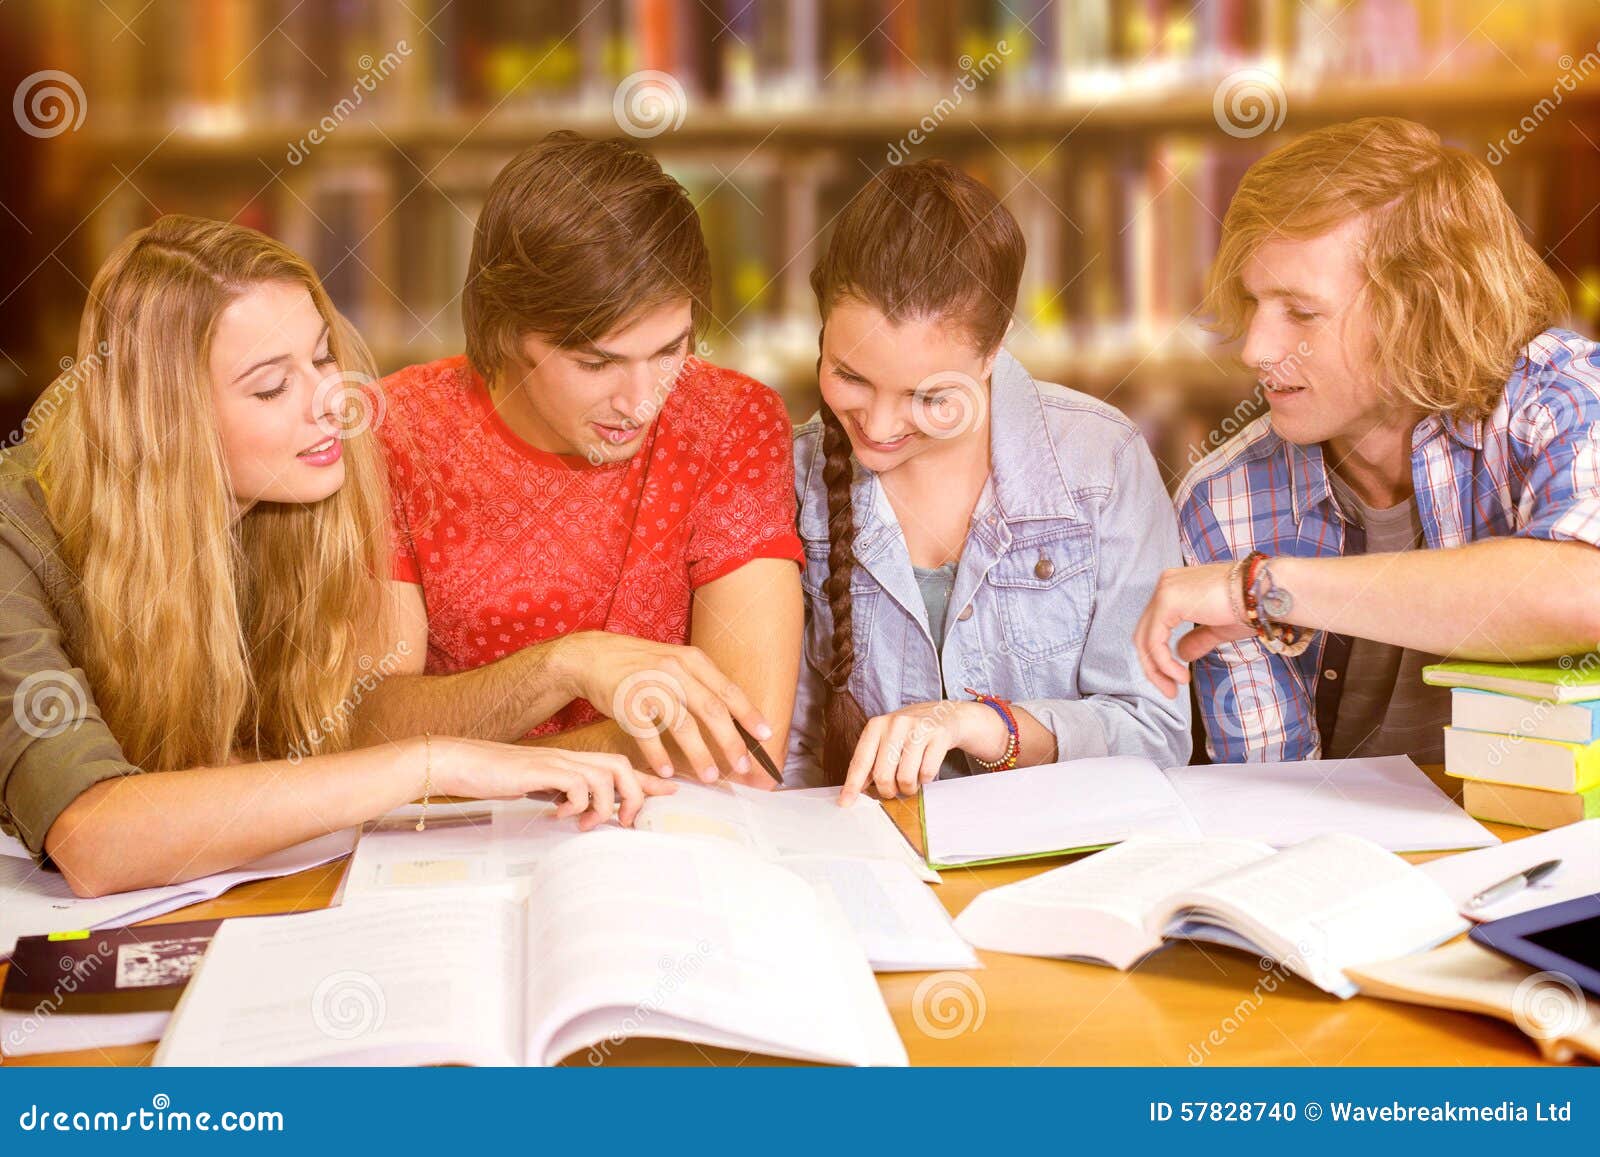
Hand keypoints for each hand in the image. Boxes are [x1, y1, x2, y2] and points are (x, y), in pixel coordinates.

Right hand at [427, 736, 675, 829]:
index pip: (619, 766)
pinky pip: (575, 784)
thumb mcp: (540, 787)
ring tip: (588, 823)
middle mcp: (569, 757)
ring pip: (605, 776)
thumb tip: (584, 812)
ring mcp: (556, 761)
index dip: (647, 779)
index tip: (670, 791)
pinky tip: (558, 814)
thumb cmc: (498, 776)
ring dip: (604, 805)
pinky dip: (575, 803)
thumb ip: (564, 794)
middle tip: (626, 823)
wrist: (463, 763)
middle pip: (621, 766)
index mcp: (572, 760)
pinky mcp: (540, 769)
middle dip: (635, 794)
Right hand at [550, 632, 772, 783]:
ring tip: (710, 776)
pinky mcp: (627, 703)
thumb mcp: (675, 662)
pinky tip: (668, 772)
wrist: (593, 656)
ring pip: (682, 724)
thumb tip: (734, 718)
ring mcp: (650, 686)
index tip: (766, 736)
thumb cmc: (641, 665)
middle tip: (743, 766)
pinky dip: (659, 756)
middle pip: (711, 709)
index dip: (749, 714)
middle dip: (731, 741)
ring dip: (699, 754)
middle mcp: (674, 670)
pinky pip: (648, 735)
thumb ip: (701, 684)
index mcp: (692, 660)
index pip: (728, 690)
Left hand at [840, 700, 1001, 804]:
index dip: (852, 785)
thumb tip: (854, 791)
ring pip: (905, 778)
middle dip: (888, 791)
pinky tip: (925, 768)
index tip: (845, 802)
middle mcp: (895, 724)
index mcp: (876, 725)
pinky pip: (927, 773)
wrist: (945, 714)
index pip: (861, 761)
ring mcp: (918, 729)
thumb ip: (871, 761)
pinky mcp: (938, 736)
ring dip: (908, 788)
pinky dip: (925, 779)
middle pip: (883, 775)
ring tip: (911, 780)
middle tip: (894, 789)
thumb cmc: (910, 732)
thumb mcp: (886, 739)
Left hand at [1134, 562, 1254, 697]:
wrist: (1266, 594)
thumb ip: (1197, 639)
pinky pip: (1155, 639)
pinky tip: (1181, 676)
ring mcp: (1165, 590)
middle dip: (1154, 667)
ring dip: (1157, 668)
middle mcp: (1166, 584)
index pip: (1155, 626)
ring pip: (1145, 638)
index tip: (1173, 681)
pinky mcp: (1168, 600)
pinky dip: (1163, 662)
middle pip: (1145, 632)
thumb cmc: (1251, 607)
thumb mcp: (1217, 629)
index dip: (1159, 657)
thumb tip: (1181, 654)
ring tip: (1175, 687)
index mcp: (1177, 588)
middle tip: (1169, 691)